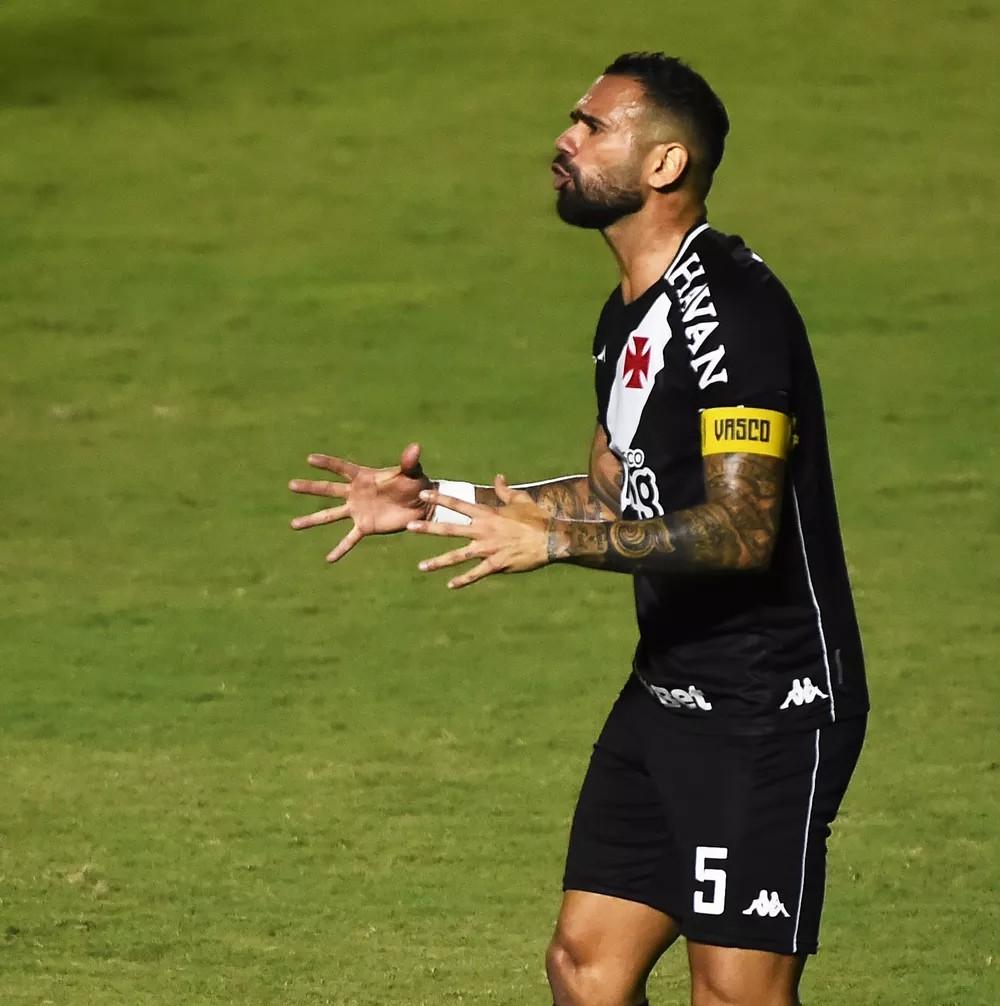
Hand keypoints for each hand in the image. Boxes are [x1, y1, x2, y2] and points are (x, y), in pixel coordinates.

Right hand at [289, 443, 431, 562]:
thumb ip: (409, 462)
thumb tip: (415, 447)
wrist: (422, 506)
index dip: (327, 463)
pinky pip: (349, 539)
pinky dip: (340, 549)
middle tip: (291, 485)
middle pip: (328, 490)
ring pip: (330, 515)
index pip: (342, 468)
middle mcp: (355, 493)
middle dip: (310, 488)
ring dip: (312, 520)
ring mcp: (358, 511)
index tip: (310, 459)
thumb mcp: (412, 472)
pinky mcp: (365, 527)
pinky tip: (328, 559)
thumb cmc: (416, 484)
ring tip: (293, 525)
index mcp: (364, 477)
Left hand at [406, 475, 550, 588]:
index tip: (423, 494)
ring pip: (458, 556)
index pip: (458, 504)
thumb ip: (505, 490)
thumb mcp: (520, 500)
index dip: (440, 498)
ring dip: (439, 561)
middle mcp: (483, 531)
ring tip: (421, 567)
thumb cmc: (536, 519)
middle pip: (450, 528)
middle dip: (428, 528)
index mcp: (488, 514)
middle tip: (408, 526)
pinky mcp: (497, 565)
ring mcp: (489, 549)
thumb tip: (498, 477)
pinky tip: (450, 585)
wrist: (551, 539)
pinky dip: (463, 580)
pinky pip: (476, 574)